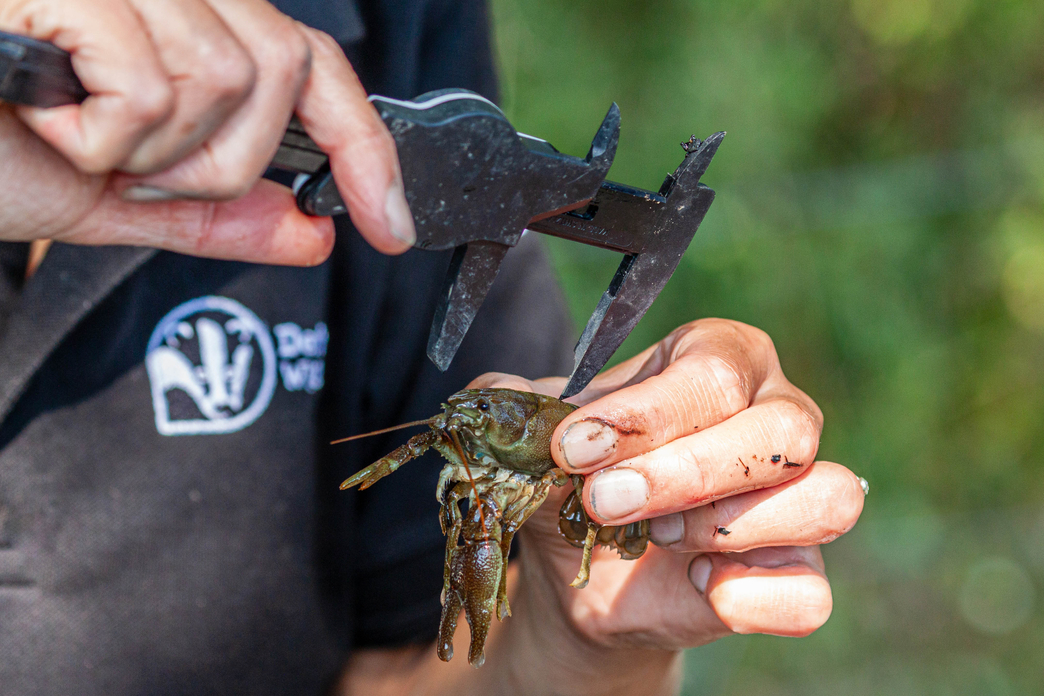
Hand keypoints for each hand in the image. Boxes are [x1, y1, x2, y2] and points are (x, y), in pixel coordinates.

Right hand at [0, 0, 414, 263]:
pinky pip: (148, 87)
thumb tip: (313, 235)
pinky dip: (100, 135)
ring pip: (221, 82)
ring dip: (153, 149)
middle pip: (278, 71)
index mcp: (186, 21)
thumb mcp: (120, 197)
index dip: (367, 146)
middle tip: (136, 166)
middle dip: (222, 156)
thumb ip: (221, 214)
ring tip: (76, 134)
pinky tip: (46, 113)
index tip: (395, 223)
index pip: (314, 66)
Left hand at [469, 319, 864, 668]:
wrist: (586, 567)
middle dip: (683, 470)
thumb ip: (515, 410)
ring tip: (657, 535)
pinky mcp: (797, 572)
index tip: (573, 448)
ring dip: (728, 523)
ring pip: (826, 498)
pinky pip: (813, 591)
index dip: (645, 414)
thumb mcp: (541, 440)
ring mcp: (799, 497)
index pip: (713, 372)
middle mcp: (777, 418)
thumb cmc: (578, 481)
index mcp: (719, 363)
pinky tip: (698, 585)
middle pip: (781, 431)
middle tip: (604, 500)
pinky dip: (757, 596)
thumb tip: (493, 396)